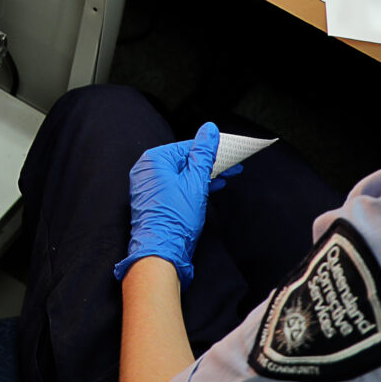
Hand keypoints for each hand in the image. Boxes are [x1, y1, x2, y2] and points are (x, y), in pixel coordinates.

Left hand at [115, 121, 239, 285]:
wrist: (161, 252)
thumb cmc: (175, 217)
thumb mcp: (196, 182)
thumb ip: (204, 154)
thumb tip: (210, 129)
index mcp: (154, 160)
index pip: (187, 146)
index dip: (211, 149)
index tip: (229, 151)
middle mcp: (148, 170)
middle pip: (184, 160)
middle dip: (210, 164)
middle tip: (233, 165)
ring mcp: (150, 186)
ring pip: (182, 175)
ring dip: (204, 176)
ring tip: (227, 176)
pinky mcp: (155, 201)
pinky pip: (176, 187)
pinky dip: (193, 187)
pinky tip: (211, 188)